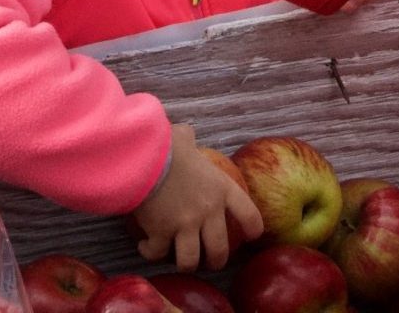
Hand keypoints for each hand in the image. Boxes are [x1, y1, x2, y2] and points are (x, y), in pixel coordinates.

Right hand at [135, 125, 263, 270]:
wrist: (145, 158)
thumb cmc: (167, 145)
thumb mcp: (184, 139)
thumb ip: (189, 139)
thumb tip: (185, 133)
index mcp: (221, 188)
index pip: (248, 214)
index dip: (253, 228)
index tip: (252, 235)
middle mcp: (208, 211)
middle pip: (219, 249)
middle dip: (217, 261)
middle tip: (211, 262)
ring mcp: (186, 225)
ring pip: (191, 260)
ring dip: (187, 264)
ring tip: (181, 262)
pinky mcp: (162, 234)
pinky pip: (159, 253)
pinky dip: (152, 253)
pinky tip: (146, 247)